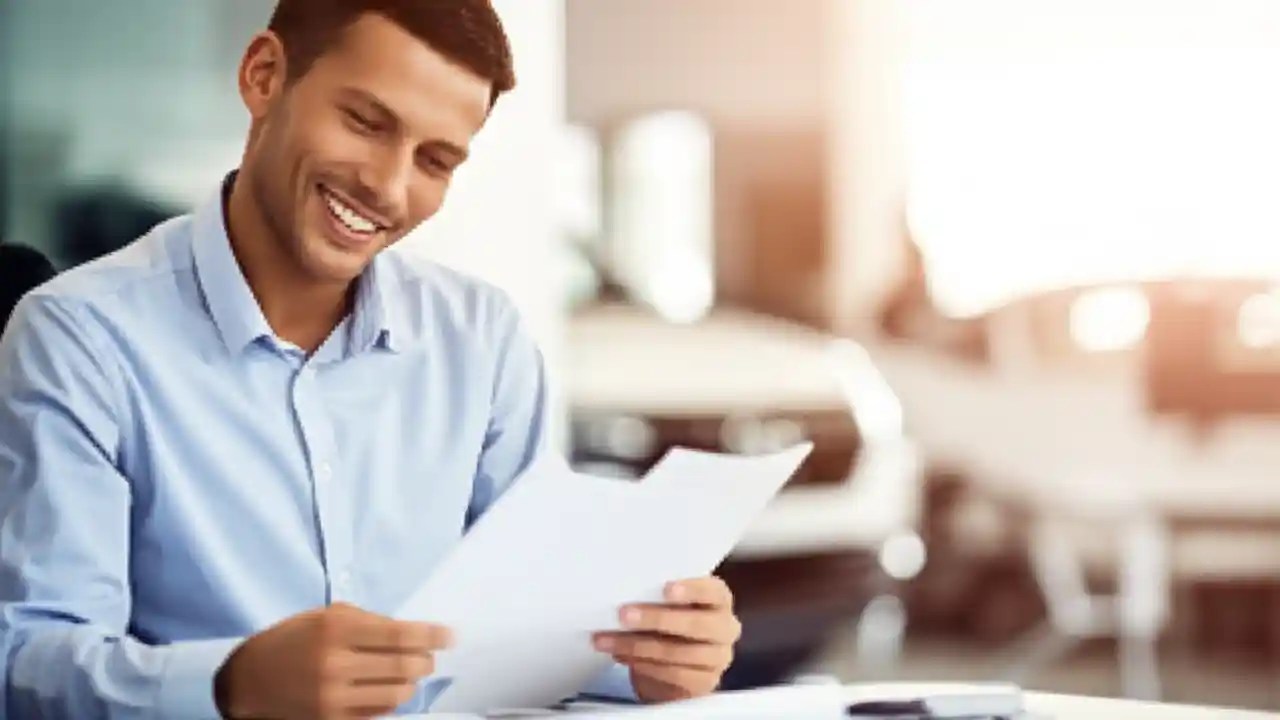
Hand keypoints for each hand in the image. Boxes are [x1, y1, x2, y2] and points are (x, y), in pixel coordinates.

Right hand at [215, 602, 452, 719]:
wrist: (249, 679)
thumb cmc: (293, 639)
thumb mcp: (325, 616)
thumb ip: (367, 622)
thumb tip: (413, 633)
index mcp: (336, 628)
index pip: (399, 635)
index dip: (432, 636)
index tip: (450, 636)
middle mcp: (335, 663)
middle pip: (404, 666)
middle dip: (426, 661)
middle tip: (429, 657)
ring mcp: (333, 697)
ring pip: (397, 695)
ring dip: (411, 683)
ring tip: (408, 674)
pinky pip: (378, 715)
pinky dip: (390, 702)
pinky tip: (385, 690)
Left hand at [593, 577, 741, 702]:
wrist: (672, 662)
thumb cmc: (669, 621)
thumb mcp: (667, 603)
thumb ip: (657, 595)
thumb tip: (625, 589)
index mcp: (719, 599)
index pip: (712, 591)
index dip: (691, 590)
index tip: (665, 589)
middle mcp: (726, 628)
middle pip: (696, 624)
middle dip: (656, 619)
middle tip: (623, 615)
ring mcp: (718, 658)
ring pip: (678, 652)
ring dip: (636, 646)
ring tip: (607, 640)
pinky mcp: (704, 683)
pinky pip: (672, 675)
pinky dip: (643, 665)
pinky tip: (621, 656)